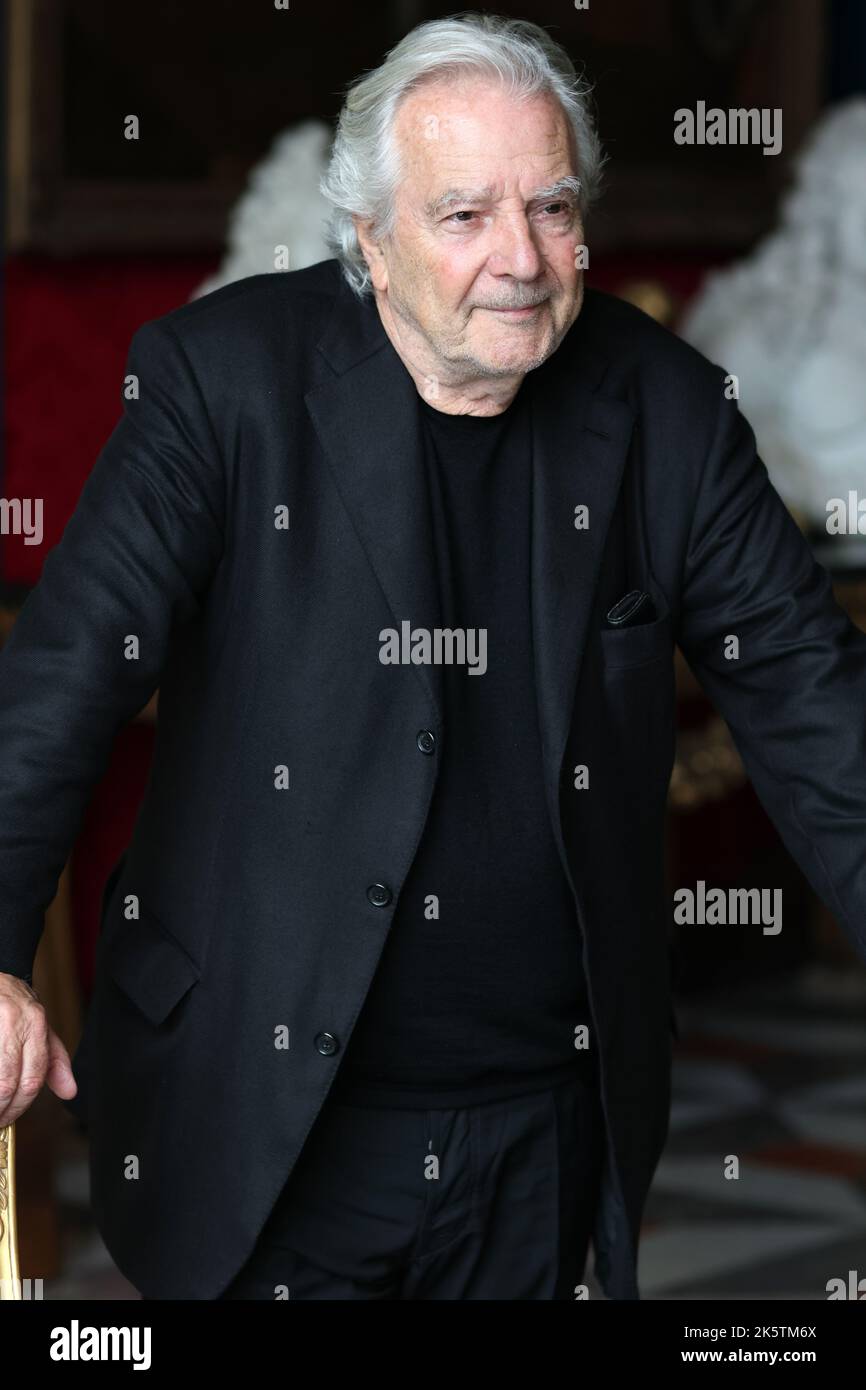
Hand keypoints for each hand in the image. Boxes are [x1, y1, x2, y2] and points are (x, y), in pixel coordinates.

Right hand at [0, 972, 77, 1126]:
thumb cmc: (18, 1007)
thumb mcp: (41, 1028)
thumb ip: (55, 1061)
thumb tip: (70, 1092)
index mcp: (36, 1025)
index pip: (33, 1077)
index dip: (20, 1106)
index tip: (6, 1120)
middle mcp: (15, 1022)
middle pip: (8, 1081)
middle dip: (0, 1108)